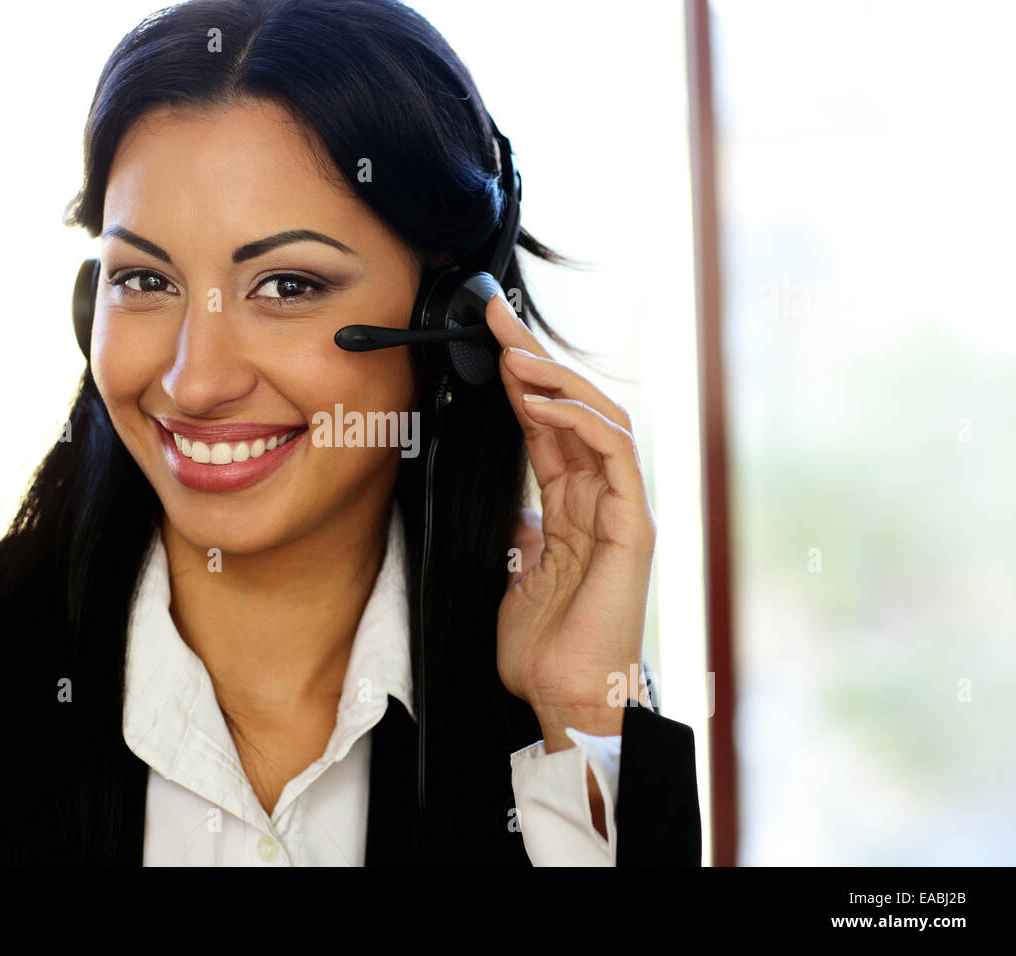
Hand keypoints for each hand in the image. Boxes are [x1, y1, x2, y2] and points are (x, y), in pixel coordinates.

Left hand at [486, 291, 655, 743]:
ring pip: (599, 419)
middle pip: (572, 410)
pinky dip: (577, 422)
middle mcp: (599, 500)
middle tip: (497, 319)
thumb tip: (511, 509)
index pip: (547, 428)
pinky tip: (540, 405)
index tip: (490, 343)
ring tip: (514, 355)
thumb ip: (519, 536)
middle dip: (536, 360)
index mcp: (571, 508)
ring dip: (556, 380)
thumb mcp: (515, 577)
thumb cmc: (543, 649)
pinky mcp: (632, 525)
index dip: (521, 383)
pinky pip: (614, 455)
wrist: (565, 697)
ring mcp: (619, 509)